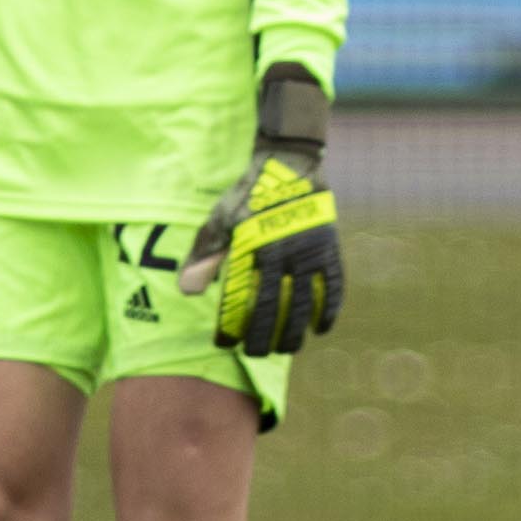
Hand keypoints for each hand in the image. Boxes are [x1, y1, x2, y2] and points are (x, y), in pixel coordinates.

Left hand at [174, 67, 344, 356]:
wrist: (288, 165)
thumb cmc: (247, 197)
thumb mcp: (219, 220)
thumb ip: (205, 256)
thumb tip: (187, 292)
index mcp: (249, 247)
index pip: (238, 297)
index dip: (230, 324)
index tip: (222, 343)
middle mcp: (280, 253)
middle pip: (272, 307)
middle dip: (262, 336)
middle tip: (254, 355)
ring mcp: (308, 251)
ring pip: (303, 302)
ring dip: (294, 331)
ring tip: (285, 350)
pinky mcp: (329, 248)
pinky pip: (333, 286)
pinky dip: (329, 309)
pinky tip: (321, 330)